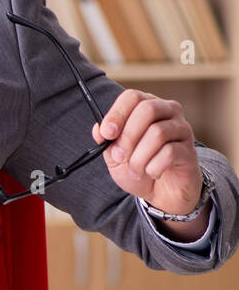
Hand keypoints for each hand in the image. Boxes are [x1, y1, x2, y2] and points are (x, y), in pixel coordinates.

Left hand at [90, 88, 203, 214]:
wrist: (162, 193)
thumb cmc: (139, 168)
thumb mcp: (115, 156)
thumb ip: (107, 142)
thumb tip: (98, 129)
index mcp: (146, 107)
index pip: (133, 97)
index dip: (117, 113)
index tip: (106, 133)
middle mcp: (168, 112)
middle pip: (148, 109)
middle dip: (128, 135)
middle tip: (119, 156)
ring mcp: (182, 129)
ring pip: (158, 132)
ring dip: (139, 157)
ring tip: (134, 170)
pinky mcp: (189, 150)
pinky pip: (170, 153)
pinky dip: (153, 167)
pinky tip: (152, 173)